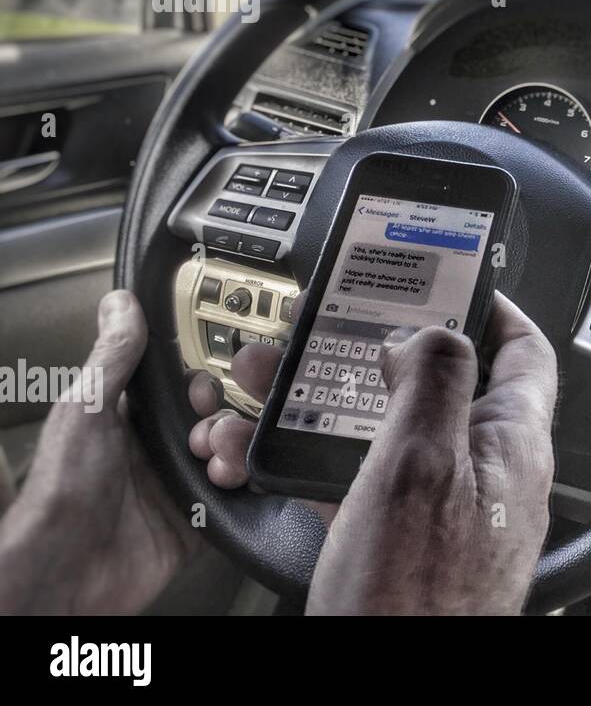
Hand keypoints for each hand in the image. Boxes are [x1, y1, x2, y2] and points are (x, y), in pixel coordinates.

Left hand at [0, 289, 227, 614]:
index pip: (182, 386)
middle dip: (224, 416)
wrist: (66, 568)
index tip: (202, 385)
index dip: (202, 380)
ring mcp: (179, 486)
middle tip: (206, 429)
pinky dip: (245, 484)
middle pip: (216, 417)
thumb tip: (121, 304)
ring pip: (233, 452)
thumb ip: (112, 356)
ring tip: (214, 460)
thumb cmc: (62, 490)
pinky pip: (240, 495)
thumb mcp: (86, 408)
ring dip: (235, 448)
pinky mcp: (199, 521)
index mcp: (130, 421)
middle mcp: (157, 451)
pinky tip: (227, 482)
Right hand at [189, 293, 557, 614]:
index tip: (452, 279)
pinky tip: (266, 455)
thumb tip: (434, 332)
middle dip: (379, 353)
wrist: (390, 692)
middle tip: (327, 333)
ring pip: (390, 431)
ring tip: (270, 387)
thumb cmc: (415, 600)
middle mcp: (487, 473)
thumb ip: (435, 383)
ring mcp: (446, 510)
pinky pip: (363, 483)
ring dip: (330, 404)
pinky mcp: (405, 543)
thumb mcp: (422, 467)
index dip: (491, 307)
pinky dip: (317, 463)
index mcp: (511, 444)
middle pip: (440, 385)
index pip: (525, 352)